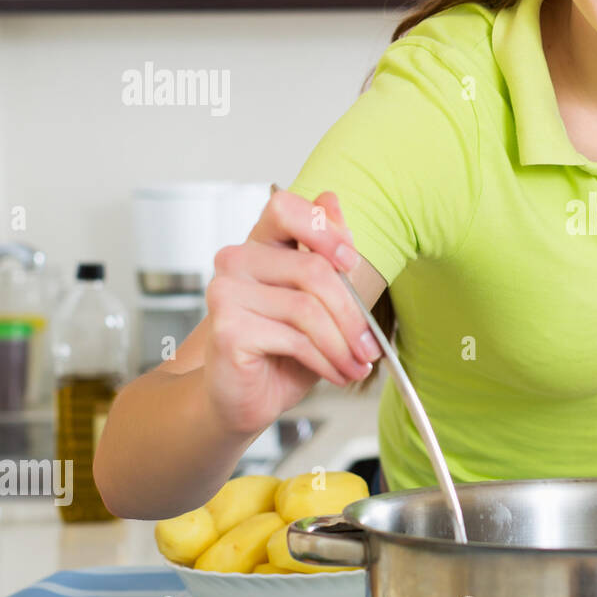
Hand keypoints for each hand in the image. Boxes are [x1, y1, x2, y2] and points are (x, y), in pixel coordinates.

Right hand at [202, 189, 380, 435]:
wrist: (243, 396)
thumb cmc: (281, 349)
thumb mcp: (318, 300)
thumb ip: (325, 253)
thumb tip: (331, 200)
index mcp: (260, 245)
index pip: (285, 208)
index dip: (323, 230)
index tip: (350, 262)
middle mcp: (236, 261)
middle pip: (313, 269)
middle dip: (352, 314)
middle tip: (369, 346)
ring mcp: (226, 292)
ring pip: (308, 308)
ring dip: (343, 344)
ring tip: (355, 365)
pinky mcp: (228, 328)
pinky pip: (295, 338)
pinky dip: (325, 360)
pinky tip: (334, 373)